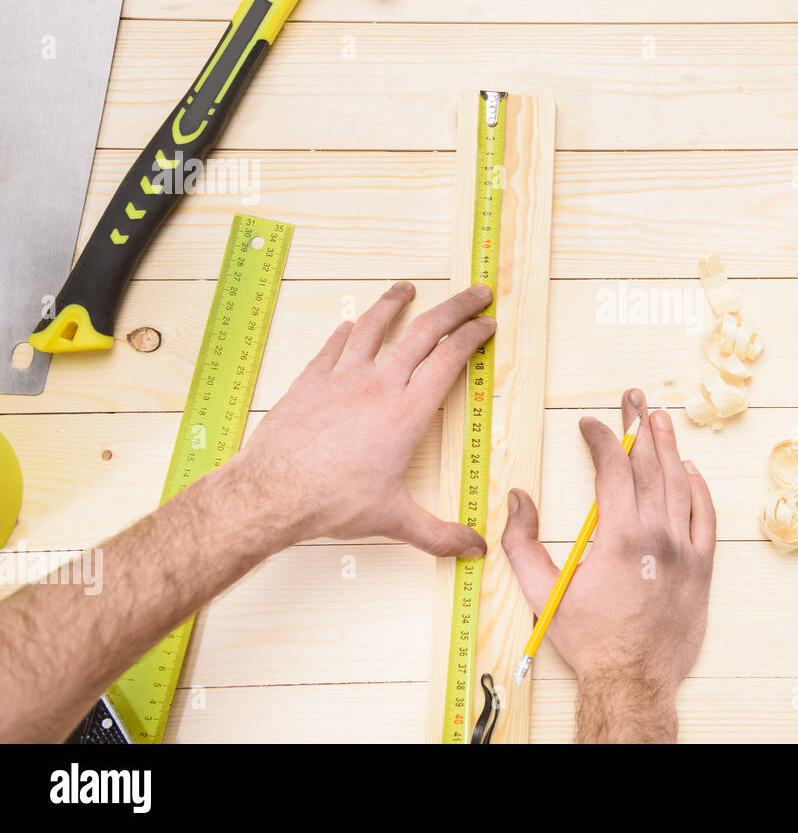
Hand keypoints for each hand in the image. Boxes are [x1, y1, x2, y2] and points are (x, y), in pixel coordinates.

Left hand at [223, 281, 495, 556]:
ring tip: (408, 289)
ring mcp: (342, 377)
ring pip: (376, 325)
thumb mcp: (393, 520)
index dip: (474, 336)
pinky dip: (350, 330)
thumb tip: (475, 548)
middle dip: (456, 306)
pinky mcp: (311, 380)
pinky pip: (334, 345)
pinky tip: (353, 325)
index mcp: (407, 413)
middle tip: (476, 292)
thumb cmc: (330, 504)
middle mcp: (378, 385)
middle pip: (425, 330)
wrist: (271, 492)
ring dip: (396, 302)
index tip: (487, 324)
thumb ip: (439, 533)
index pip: (450, 359)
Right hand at [502, 389, 715, 694]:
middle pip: (651, 466)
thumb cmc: (588, 639)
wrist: (632, 680)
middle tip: (635, 398)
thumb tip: (518, 499)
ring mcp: (684, 550)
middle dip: (639, 427)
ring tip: (660, 419)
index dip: (602, 439)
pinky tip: (688, 469)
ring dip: (669, 447)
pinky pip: (705, 516)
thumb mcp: (542, 592)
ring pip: (680, 484)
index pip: (613, 469)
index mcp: (618, 536)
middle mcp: (656, 535)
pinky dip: (698, 489)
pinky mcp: (702, 567)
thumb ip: (522, 542)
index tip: (590, 424)